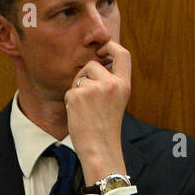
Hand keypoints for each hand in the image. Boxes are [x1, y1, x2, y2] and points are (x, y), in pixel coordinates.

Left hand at [64, 41, 131, 183]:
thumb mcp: (117, 100)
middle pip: (93, 65)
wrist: (99, 148)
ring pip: (80, 77)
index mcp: (124, 84)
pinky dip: (71, 101)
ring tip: (86, 109)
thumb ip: (111, 81)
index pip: (122, 54)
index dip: (111, 46)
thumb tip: (97, 62)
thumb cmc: (106, 127)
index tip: (102, 49)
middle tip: (89, 98)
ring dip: (78, 89)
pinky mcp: (77, 96)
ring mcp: (93, 89)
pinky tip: (79, 114)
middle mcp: (111, 84)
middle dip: (86, 76)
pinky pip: (70, 91)